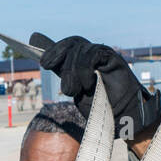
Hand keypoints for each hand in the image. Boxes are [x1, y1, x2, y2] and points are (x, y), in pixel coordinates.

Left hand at [34, 34, 160, 139]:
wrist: (121, 118)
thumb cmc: (98, 107)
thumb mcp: (75, 90)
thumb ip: (64, 73)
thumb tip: (45, 59)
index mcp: (81, 62)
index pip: (66, 46)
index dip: (53, 48)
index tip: (40, 57)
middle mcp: (92, 56)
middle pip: (72, 43)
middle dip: (57, 53)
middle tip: (47, 66)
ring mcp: (103, 56)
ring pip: (81, 49)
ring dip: (72, 69)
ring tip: (72, 91)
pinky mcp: (114, 58)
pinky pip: (94, 53)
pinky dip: (86, 68)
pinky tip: (87, 84)